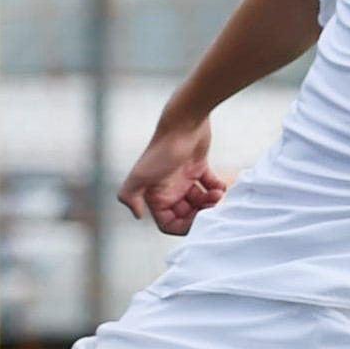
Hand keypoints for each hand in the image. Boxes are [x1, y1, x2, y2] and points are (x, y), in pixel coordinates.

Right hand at [118, 116, 231, 235]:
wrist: (183, 123)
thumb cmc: (162, 150)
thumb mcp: (140, 176)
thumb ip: (129, 197)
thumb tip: (137, 215)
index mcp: (155, 196)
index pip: (169, 223)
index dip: (183, 226)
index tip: (196, 217)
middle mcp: (168, 189)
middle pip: (186, 215)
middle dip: (200, 214)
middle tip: (211, 205)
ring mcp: (183, 179)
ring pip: (199, 202)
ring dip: (210, 202)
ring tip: (217, 194)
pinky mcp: (198, 167)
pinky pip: (209, 185)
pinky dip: (217, 188)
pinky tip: (220, 186)